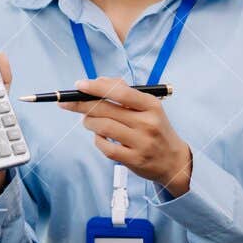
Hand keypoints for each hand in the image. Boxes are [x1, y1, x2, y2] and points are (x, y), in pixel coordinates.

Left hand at [59, 77, 193, 195]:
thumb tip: (98, 81)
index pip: (120, 91)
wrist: (173, 160)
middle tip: (68, 103)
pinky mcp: (133, 159)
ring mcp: (140, 142)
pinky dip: (97, 139)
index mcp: (151, 105)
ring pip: (102, 127)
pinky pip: (105, 147)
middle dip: (82, 104)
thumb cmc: (155, 128)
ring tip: (88, 121)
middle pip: (106, 109)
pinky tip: (100, 137)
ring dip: (88, 122)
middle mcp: (147, 122)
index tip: (78, 85)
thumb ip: (125, 92)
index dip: (96, 87)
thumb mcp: (148, 107)